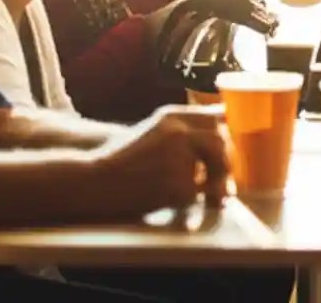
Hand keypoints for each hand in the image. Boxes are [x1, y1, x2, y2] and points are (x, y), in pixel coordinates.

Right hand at [92, 105, 229, 215]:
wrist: (94, 182)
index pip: (214, 117)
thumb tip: (219, 126)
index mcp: (172, 116)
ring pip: (217, 168)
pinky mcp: (178, 186)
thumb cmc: (120, 159)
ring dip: (217, 182)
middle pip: (220, 141)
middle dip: (225, 160)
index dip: (225, 133)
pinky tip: (182, 204)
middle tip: (221, 177)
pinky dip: (194, 203)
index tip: (226, 148)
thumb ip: (181, 130)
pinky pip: (200, 194)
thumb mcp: (151, 132)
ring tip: (210, 194)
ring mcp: (179, 158)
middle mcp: (178, 132)